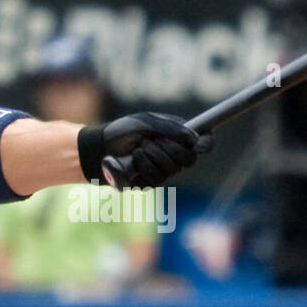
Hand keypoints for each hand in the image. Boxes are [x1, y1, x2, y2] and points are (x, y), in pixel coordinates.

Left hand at [78, 113, 213, 188]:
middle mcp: (175, 156)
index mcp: (179, 138)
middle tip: (152, 140)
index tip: (202, 142)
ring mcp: (163, 172)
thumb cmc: (123, 131)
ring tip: (139, 147)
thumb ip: (170, 128)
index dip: (207, 143)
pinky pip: (156, 179)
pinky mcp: (149, 184)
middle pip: (190, 159)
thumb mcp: (146, 122)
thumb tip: (194, 138)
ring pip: (172, 170)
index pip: (204, 143)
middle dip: (171, 148)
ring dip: (154, 156)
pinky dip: (145, 166)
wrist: (99, 148)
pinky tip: (134, 158)